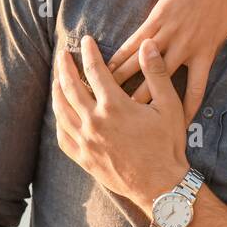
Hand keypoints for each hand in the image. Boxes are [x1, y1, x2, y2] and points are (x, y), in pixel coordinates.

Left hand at [52, 34, 188, 210]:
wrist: (161, 185)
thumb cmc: (167, 145)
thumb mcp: (169, 106)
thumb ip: (156, 73)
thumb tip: (147, 45)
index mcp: (114, 106)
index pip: (95, 70)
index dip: (89, 53)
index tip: (86, 41)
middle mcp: (94, 122)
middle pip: (70, 87)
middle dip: (64, 66)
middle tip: (62, 53)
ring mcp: (86, 142)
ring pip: (61, 110)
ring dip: (57, 90)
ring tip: (56, 79)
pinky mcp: (83, 158)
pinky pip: (62, 135)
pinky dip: (58, 120)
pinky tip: (60, 113)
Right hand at [107, 0, 226, 125]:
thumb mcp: (224, 31)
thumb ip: (211, 51)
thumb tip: (204, 66)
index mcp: (206, 54)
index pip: (196, 91)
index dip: (186, 112)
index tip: (177, 131)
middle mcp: (185, 48)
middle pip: (161, 84)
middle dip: (145, 106)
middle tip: (131, 123)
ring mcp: (168, 34)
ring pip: (141, 66)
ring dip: (122, 84)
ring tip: (106, 100)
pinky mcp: (155, 19)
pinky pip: (133, 43)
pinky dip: (119, 57)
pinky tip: (105, 68)